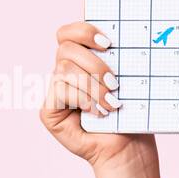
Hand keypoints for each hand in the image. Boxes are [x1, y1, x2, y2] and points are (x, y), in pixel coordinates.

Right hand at [39, 21, 157, 172]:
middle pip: (66, 50)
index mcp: (81, 59)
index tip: (108, 43)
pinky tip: (97, 113)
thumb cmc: (129, 113)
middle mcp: (63, 72)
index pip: (68, 33)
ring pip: (64, 70)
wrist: (128, 146)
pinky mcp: (49, 110)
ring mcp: (55, 90)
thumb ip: (114, 57)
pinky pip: (61, 91)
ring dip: (92, 87)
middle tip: (115, 84)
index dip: (83, 31)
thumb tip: (116, 35)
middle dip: (95, 65)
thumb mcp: (125, 80)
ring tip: (111, 104)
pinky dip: (83, 100)